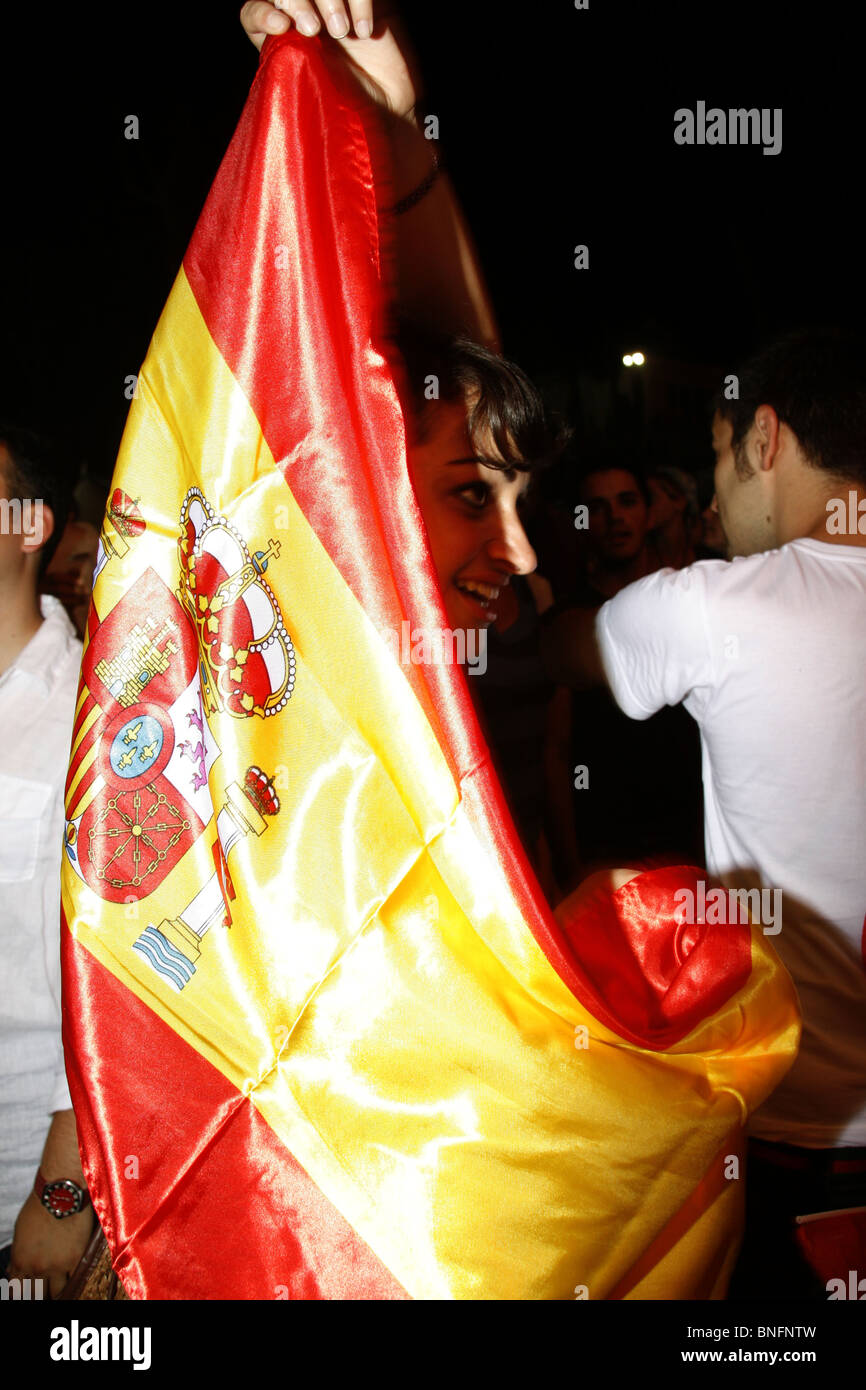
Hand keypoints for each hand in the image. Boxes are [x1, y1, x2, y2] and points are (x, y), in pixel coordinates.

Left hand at [8, 1191, 94, 1297]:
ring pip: (57, 1292)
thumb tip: (12, 1271)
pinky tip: (73, 1280)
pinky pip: (75, 1279)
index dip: (24, 1293)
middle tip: (45, 1292)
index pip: (18, 1290)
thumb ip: (18, 1254)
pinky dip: (73, 1281)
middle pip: (37, 1294)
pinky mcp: (77, 1258)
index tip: (30, 1292)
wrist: (61, 1191)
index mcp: (20, 1260)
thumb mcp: (20, 1231)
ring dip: (57, 1291)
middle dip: (40, 1295)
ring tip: (59, 1288)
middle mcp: (37, 1267)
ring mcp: (58, 1265)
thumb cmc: (39, 1205)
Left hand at [240, 2, 417, 121]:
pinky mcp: (363, 0)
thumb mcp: (307, 87)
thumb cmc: (345, 106)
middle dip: (297, 1)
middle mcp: (303, 16)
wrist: (387, 111)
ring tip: (343, 32)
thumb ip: (284, 61)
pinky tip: (365, 30)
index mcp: (281, 40)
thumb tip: (274, 26)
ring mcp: (333, 4)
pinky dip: (361, 2)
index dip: (261, 13)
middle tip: (313, 29)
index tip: (279, 26)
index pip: (254, 13)